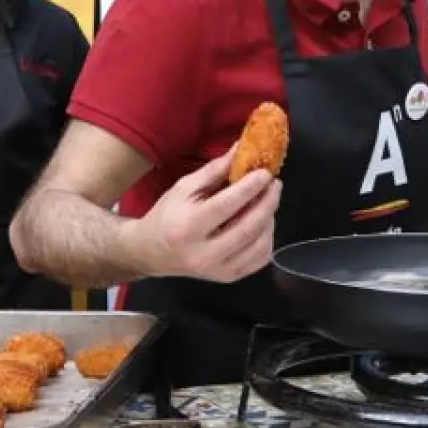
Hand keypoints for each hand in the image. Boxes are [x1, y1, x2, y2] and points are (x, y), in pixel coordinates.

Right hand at [122, 145, 281, 283]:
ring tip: (269, 201)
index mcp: (188, 227)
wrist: (152, 252)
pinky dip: (268, 239)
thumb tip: (241, 150)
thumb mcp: (183, 188)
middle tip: (275, 184)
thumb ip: (214, 171)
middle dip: (267, 203)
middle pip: (247, 228)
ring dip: (270, 219)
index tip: (265, 172)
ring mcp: (218, 270)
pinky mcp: (227, 277)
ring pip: (258, 246)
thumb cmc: (167, 215)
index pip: (226, 206)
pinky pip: (259, 260)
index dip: (249, 188)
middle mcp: (204, 253)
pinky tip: (264, 223)